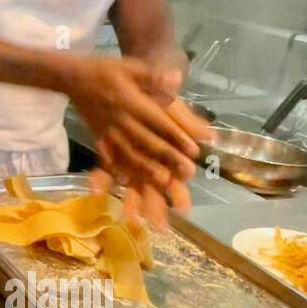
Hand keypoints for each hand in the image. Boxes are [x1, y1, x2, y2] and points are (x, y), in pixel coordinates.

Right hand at [67, 57, 204, 184]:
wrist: (72, 77)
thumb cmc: (105, 70)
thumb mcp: (130, 65)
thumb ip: (153, 75)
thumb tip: (176, 78)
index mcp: (131, 101)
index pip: (157, 120)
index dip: (176, 135)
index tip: (193, 149)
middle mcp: (120, 119)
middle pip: (147, 141)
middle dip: (168, 157)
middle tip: (187, 171)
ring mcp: (108, 131)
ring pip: (129, 152)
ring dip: (146, 168)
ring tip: (163, 180)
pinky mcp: (99, 137)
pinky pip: (108, 155)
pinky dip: (116, 168)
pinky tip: (126, 180)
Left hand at [88, 97, 211, 225]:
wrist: (128, 80)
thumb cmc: (156, 94)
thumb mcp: (171, 104)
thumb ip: (186, 121)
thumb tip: (210, 136)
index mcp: (170, 151)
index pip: (177, 175)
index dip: (179, 191)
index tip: (183, 209)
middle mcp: (152, 159)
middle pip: (154, 185)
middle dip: (156, 205)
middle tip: (157, 227)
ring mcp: (131, 158)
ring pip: (132, 184)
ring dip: (131, 202)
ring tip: (130, 220)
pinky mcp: (111, 153)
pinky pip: (106, 170)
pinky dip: (101, 180)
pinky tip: (96, 192)